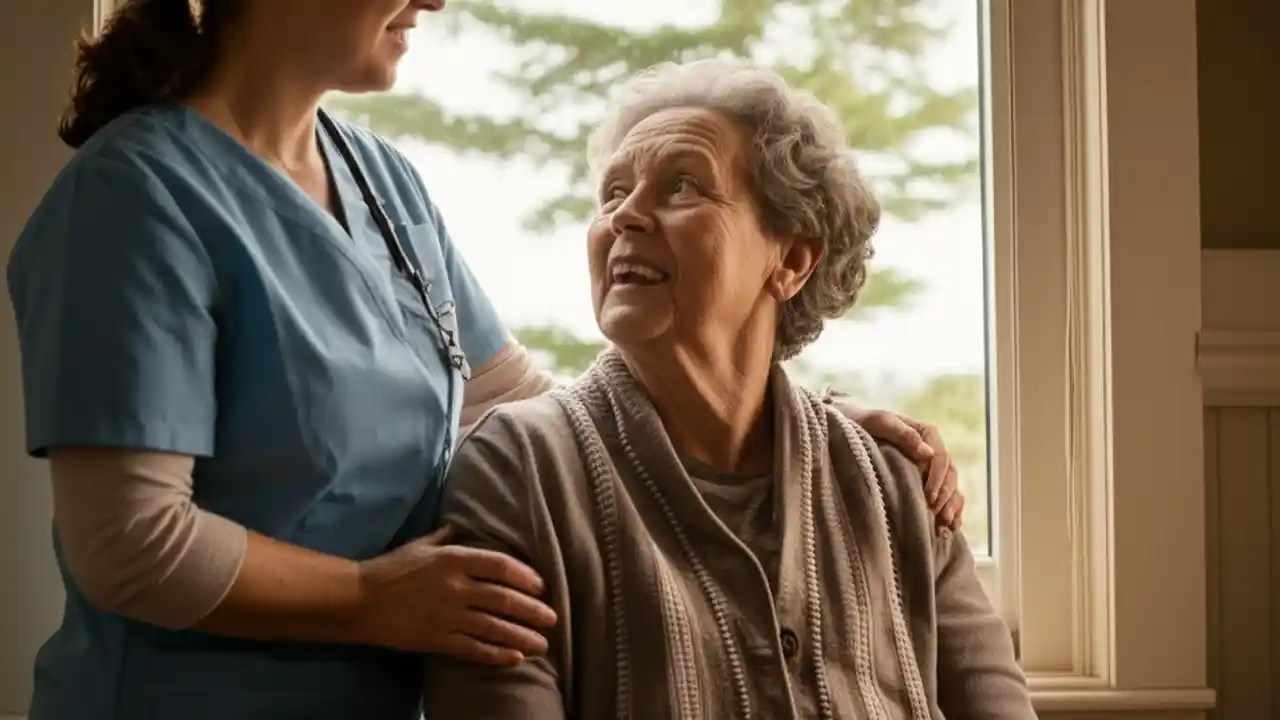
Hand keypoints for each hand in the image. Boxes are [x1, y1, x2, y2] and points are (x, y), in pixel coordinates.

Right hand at [355, 526, 557, 666]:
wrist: (359, 600)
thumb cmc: (391, 568)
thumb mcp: (422, 544)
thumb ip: (448, 536)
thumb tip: (465, 525)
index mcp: (453, 559)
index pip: (500, 565)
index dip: (525, 576)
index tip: (541, 586)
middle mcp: (455, 586)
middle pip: (504, 599)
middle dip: (532, 610)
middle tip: (553, 619)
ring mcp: (447, 615)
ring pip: (494, 627)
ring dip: (522, 636)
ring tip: (543, 644)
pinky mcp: (437, 639)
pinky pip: (473, 649)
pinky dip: (496, 654)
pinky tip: (515, 658)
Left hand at [850, 408, 963, 531]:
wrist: (847, 433)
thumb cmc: (861, 425)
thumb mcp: (879, 423)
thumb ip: (902, 434)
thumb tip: (927, 454)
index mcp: (927, 434)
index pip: (941, 457)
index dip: (938, 478)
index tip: (929, 497)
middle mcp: (933, 451)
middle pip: (950, 475)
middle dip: (946, 497)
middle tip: (934, 514)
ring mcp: (931, 469)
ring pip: (952, 489)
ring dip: (951, 508)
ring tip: (944, 526)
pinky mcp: (927, 484)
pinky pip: (948, 499)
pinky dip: (952, 513)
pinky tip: (949, 528)